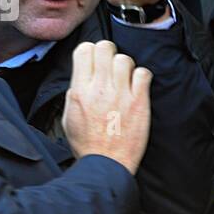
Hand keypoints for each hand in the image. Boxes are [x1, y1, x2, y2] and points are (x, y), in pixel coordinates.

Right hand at [61, 39, 151, 174]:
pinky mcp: (139, 102)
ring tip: (124, 79)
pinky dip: (141, 77)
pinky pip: (143, 73)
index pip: (84, 50)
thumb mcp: (69, 116)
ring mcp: (121, 94)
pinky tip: (136, 87)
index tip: (94, 59)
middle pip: (105, 47)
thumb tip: (83, 76)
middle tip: (110, 64)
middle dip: (108, 53)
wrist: (106, 165)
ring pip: (125, 59)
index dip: (90, 51)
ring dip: (125, 66)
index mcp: (80, 91)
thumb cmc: (88, 145)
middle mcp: (99, 89)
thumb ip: (75, 92)